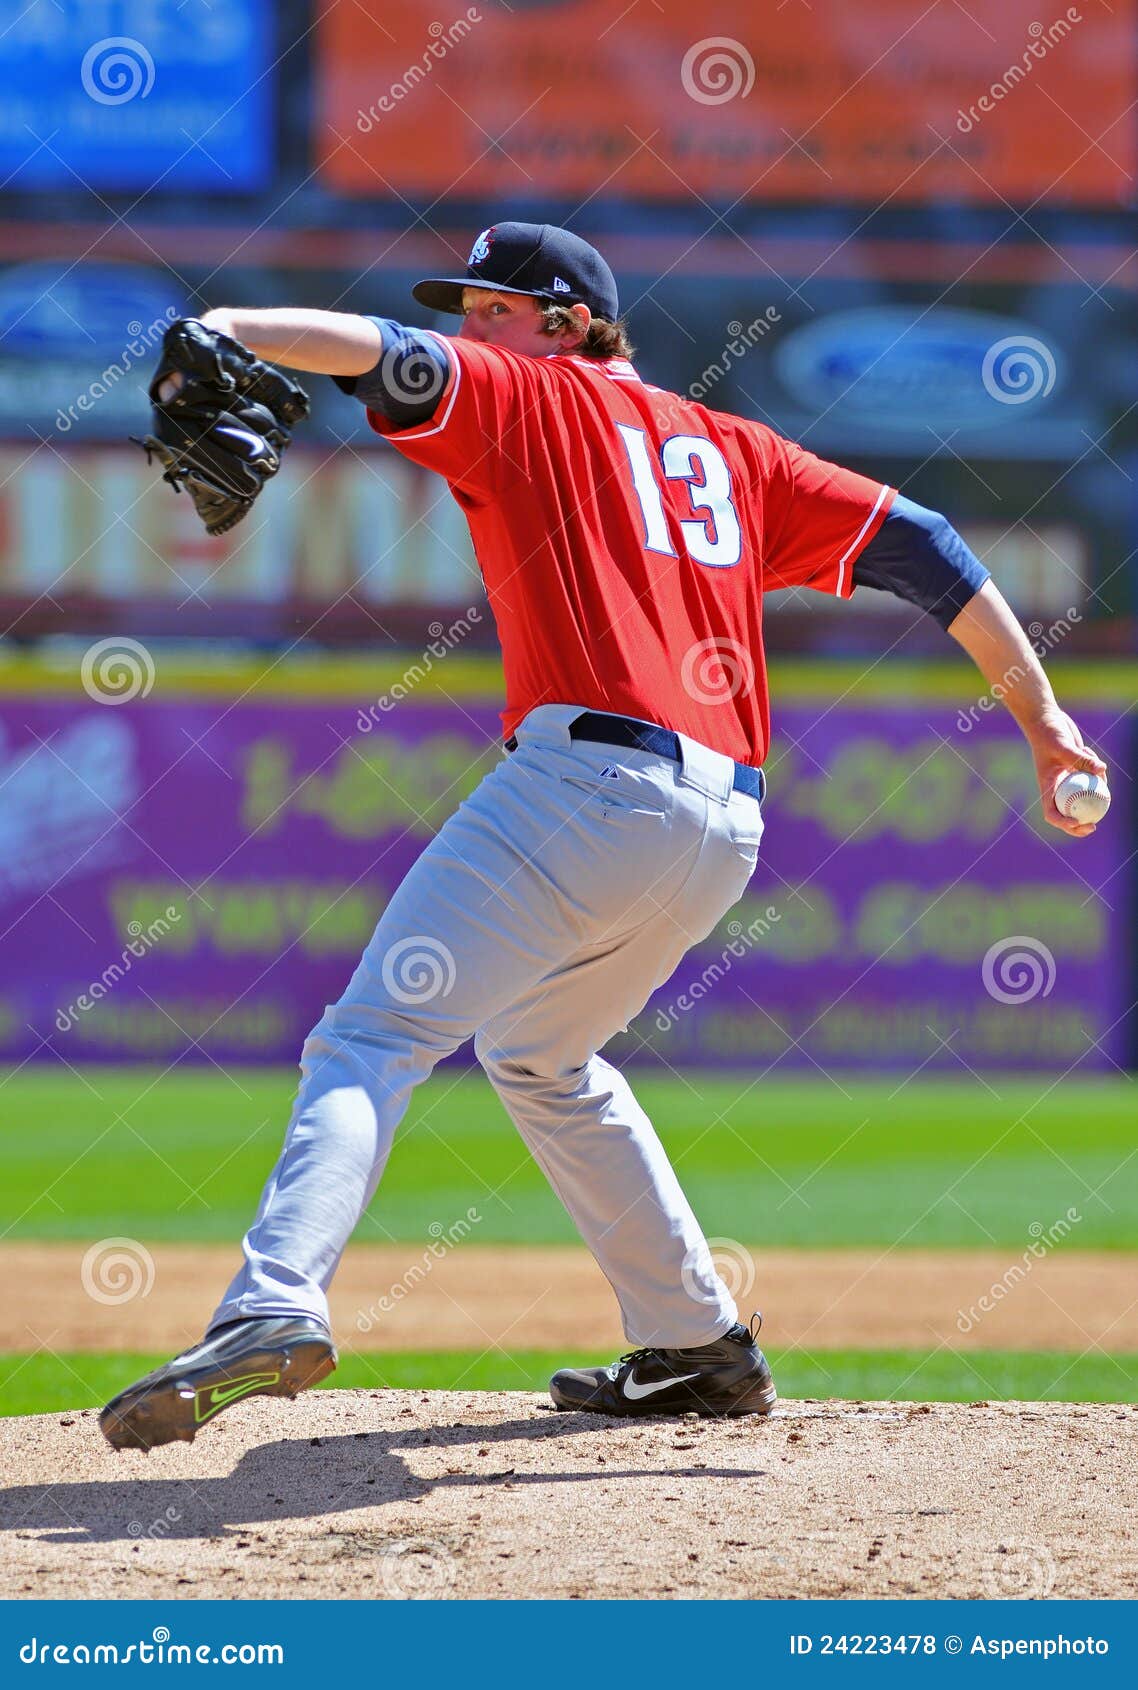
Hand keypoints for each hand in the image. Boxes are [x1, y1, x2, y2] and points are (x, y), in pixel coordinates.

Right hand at [1025, 709, 1107, 837]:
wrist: (1047, 720)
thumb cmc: (1048, 733)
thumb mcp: (1062, 746)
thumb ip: (1081, 759)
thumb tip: (1103, 770)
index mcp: (1048, 786)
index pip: (1052, 812)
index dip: (1063, 822)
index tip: (1077, 822)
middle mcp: (1057, 786)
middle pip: (1068, 813)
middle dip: (1080, 825)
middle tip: (1094, 827)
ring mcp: (1069, 779)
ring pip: (1084, 796)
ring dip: (1094, 789)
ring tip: (1094, 767)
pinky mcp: (1078, 770)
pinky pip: (1092, 778)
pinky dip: (1096, 770)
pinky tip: (1091, 754)